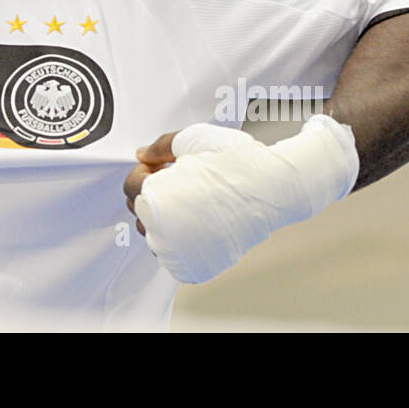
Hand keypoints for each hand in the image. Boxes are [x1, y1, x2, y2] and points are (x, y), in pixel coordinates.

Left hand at [126, 118, 357, 283]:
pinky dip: (179, 240)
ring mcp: (179, 255)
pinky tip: (200, 219)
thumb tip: (142, 154)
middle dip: (154, 193)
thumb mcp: (194, 138)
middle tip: (184, 180)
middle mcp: (163, 232)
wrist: (278, 189)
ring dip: (165, 217)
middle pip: (138, 211)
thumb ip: (161, 146)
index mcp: (157, 199)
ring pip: (154, 235)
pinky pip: (171, 256)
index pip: (130, 187)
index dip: (148, 172)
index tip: (169, 166)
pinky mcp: (194, 269)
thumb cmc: (239, 162)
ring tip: (195, 199)